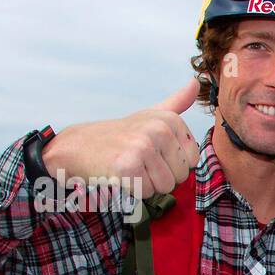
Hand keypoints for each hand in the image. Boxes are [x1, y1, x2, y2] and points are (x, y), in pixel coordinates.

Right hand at [42, 79, 201, 197]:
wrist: (78, 146)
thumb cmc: (120, 135)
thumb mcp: (150, 115)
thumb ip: (176, 103)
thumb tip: (196, 82)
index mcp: (170, 120)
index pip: (193, 160)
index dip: (174, 164)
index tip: (154, 153)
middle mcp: (159, 130)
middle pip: (181, 175)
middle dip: (162, 176)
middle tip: (140, 162)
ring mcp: (143, 146)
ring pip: (166, 186)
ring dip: (148, 184)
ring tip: (131, 168)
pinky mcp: (128, 166)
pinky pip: (147, 192)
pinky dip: (134, 190)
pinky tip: (121, 175)